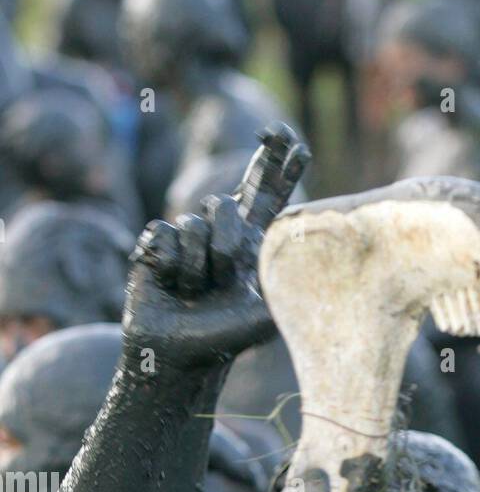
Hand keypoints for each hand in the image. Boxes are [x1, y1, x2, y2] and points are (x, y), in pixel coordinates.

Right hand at [122, 123, 308, 370]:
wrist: (178, 355)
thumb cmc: (222, 339)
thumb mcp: (264, 315)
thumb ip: (285, 287)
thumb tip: (311, 267)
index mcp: (249, 247)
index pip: (267, 200)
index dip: (277, 167)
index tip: (289, 136)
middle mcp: (218, 236)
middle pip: (231, 194)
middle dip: (251, 184)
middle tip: (255, 190)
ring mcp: (186, 238)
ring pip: (198, 220)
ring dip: (201, 263)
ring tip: (196, 292)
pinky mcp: (157, 243)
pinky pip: (166, 232)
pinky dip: (172, 264)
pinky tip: (169, 285)